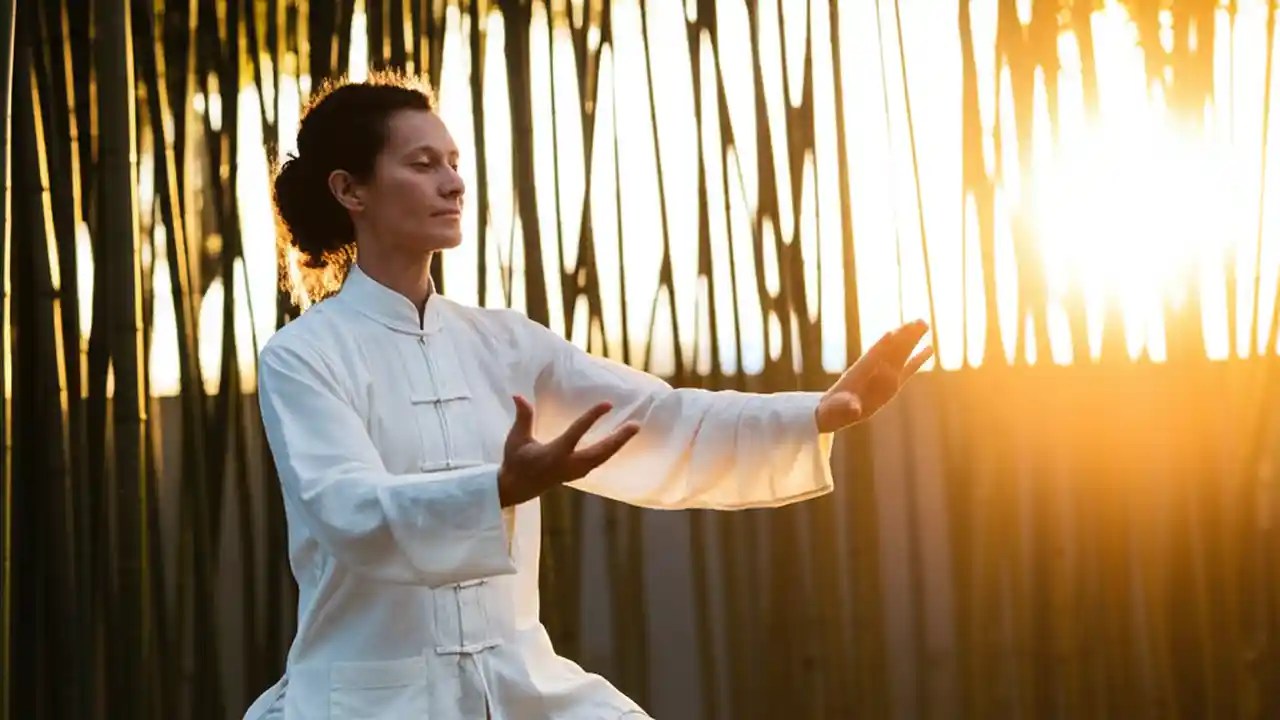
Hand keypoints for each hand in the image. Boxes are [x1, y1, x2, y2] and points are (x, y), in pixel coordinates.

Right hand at [498, 396, 639, 506]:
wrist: (515, 489)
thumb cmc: (515, 462)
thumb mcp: (516, 439)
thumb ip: (522, 418)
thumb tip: (518, 396)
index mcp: (554, 454)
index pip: (577, 432)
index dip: (592, 417)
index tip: (608, 404)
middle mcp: (568, 464)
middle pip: (600, 452)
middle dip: (618, 439)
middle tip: (636, 425)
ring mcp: (574, 472)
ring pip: (602, 458)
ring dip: (618, 445)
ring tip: (632, 430)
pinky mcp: (575, 475)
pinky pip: (598, 462)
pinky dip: (609, 452)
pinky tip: (617, 443)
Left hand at [815, 319, 932, 431]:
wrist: (835, 410)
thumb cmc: (833, 409)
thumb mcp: (837, 409)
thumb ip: (846, 407)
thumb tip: (854, 408)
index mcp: (861, 372)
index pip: (873, 355)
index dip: (882, 344)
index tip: (893, 332)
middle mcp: (875, 369)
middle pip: (891, 348)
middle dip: (903, 335)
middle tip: (919, 321)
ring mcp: (885, 375)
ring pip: (902, 354)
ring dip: (913, 340)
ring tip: (925, 324)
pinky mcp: (893, 384)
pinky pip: (908, 369)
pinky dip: (918, 359)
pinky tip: (930, 348)